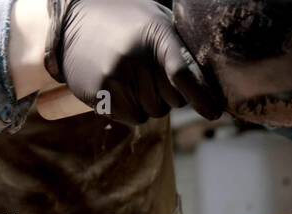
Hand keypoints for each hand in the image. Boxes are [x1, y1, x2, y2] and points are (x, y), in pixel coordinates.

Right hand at [43, 0, 221, 124]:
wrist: (78, 17)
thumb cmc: (130, 22)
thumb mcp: (160, 24)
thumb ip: (184, 52)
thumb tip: (212, 91)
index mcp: (157, 36)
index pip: (183, 74)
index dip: (201, 97)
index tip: (213, 112)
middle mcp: (136, 57)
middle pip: (172, 101)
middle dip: (168, 94)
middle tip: (149, 73)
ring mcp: (116, 75)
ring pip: (152, 112)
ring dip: (148, 102)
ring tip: (132, 77)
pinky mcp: (100, 92)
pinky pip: (132, 118)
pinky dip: (131, 109)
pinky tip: (119, 87)